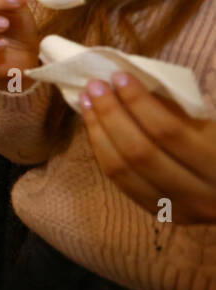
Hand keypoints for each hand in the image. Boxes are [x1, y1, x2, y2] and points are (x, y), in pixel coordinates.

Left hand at [80, 71, 215, 223]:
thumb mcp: (214, 128)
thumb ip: (179, 112)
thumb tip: (133, 85)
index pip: (168, 131)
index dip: (139, 102)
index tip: (119, 76)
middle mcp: (200, 194)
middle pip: (139, 152)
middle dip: (111, 114)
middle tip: (95, 85)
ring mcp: (178, 209)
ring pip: (122, 170)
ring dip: (99, 131)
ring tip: (87, 101)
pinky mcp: (159, 213)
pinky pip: (120, 181)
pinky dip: (102, 151)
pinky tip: (94, 127)